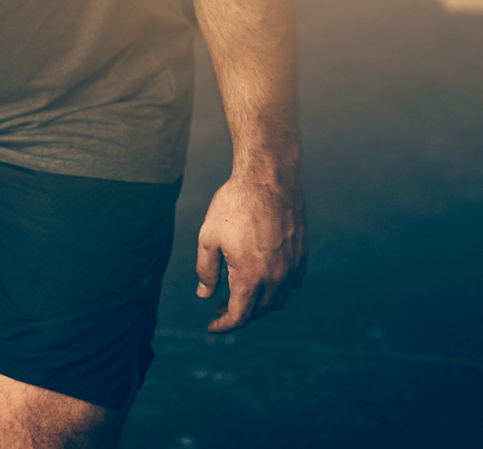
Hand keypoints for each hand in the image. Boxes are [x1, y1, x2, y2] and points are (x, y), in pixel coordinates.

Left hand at [196, 173, 307, 331]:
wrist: (267, 180)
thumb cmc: (233, 206)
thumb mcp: (209, 237)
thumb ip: (206, 271)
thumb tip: (204, 295)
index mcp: (250, 276)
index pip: (239, 316)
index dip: (224, 326)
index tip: (211, 327)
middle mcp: (276, 278)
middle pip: (258, 311)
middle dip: (238, 313)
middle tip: (219, 305)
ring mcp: (292, 267)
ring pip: (277, 300)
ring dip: (258, 302)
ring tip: (239, 291)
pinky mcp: (302, 255)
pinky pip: (293, 283)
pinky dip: (277, 287)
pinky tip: (262, 276)